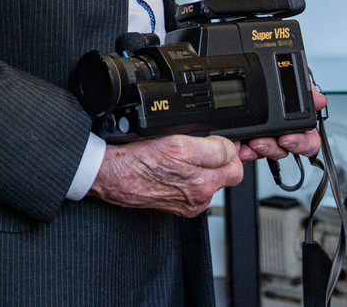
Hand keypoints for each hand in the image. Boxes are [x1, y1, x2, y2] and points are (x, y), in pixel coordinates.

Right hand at [88, 134, 242, 216]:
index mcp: (202, 184)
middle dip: (216, 158)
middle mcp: (198, 197)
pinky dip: (187, 176)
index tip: (216, 140)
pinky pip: (192, 187)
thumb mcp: (177, 143)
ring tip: (179, 156)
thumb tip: (232, 148)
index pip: (236, 164)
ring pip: (209, 179)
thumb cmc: (136, 160)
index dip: (227, 147)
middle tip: (196, 146)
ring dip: (201, 167)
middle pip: (225, 174)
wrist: (110, 176)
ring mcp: (188, 203)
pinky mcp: (177, 205)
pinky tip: (172, 167)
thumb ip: (213, 148)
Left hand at [238, 85, 327, 161]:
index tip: (288, 139)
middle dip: (278, 148)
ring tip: (252, 141)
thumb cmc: (265, 81)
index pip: (308, 139)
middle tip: (270, 141)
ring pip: (269, 152)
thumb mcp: (286, 77)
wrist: (235, 81)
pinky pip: (249, 152)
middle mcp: (281, 132)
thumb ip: (306, 88)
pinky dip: (246, 150)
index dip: (302, 143)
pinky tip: (240, 146)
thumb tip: (320, 100)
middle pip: (288, 150)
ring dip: (262, 148)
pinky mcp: (247, 142)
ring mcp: (264, 138)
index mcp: (295, 121)